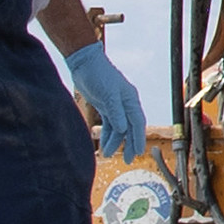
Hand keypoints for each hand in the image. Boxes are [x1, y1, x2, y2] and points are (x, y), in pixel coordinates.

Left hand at [60, 36, 146, 158]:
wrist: (84, 63)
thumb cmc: (98, 74)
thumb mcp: (107, 94)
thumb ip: (116, 111)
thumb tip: (123, 129)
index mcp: (130, 99)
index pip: (137, 122)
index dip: (138, 138)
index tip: (138, 152)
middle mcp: (125, 104)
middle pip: (130, 128)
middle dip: (129, 144)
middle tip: (127, 159)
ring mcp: (115, 105)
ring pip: (119, 128)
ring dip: (115, 141)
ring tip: (108, 154)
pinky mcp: (105, 106)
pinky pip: (110, 125)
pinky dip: (107, 135)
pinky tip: (104, 145)